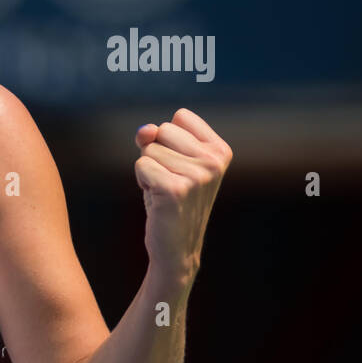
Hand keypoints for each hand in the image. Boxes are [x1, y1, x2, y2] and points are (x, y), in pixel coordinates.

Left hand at [133, 109, 232, 278]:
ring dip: (148, 170)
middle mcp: (214, 161)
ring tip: (163, 190)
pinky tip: (157, 198)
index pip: (180, 116)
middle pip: (162, 129)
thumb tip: (145, 130)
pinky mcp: (176, 189)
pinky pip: (141, 165)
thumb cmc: (170, 199)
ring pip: (149, 149)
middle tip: (168, 180)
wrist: (177, 245)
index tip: (177, 163)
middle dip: (155, 153)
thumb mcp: (167, 161)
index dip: (168, 138)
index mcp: (220, 150)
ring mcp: (198, 175)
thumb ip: (155, 137)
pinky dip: (141, 181)